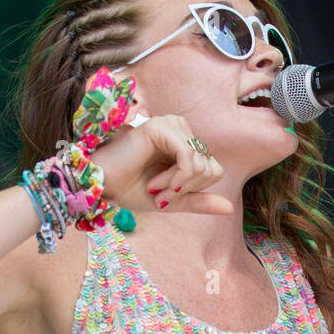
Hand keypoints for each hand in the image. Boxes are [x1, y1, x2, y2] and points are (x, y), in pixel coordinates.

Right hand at [91, 114, 233, 214]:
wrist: (103, 186)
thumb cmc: (131, 190)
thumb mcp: (172, 201)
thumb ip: (199, 201)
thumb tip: (230, 208)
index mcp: (186, 144)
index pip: (213, 170)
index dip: (193, 190)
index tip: (166, 195)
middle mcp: (182, 130)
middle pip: (211, 168)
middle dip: (186, 189)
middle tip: (159, 192)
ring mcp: (172, 125)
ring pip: (201, 164)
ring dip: (177, 184)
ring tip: (153, 185)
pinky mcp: (162, 127)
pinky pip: (188, 158)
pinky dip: (176, 178)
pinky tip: (156, 183)